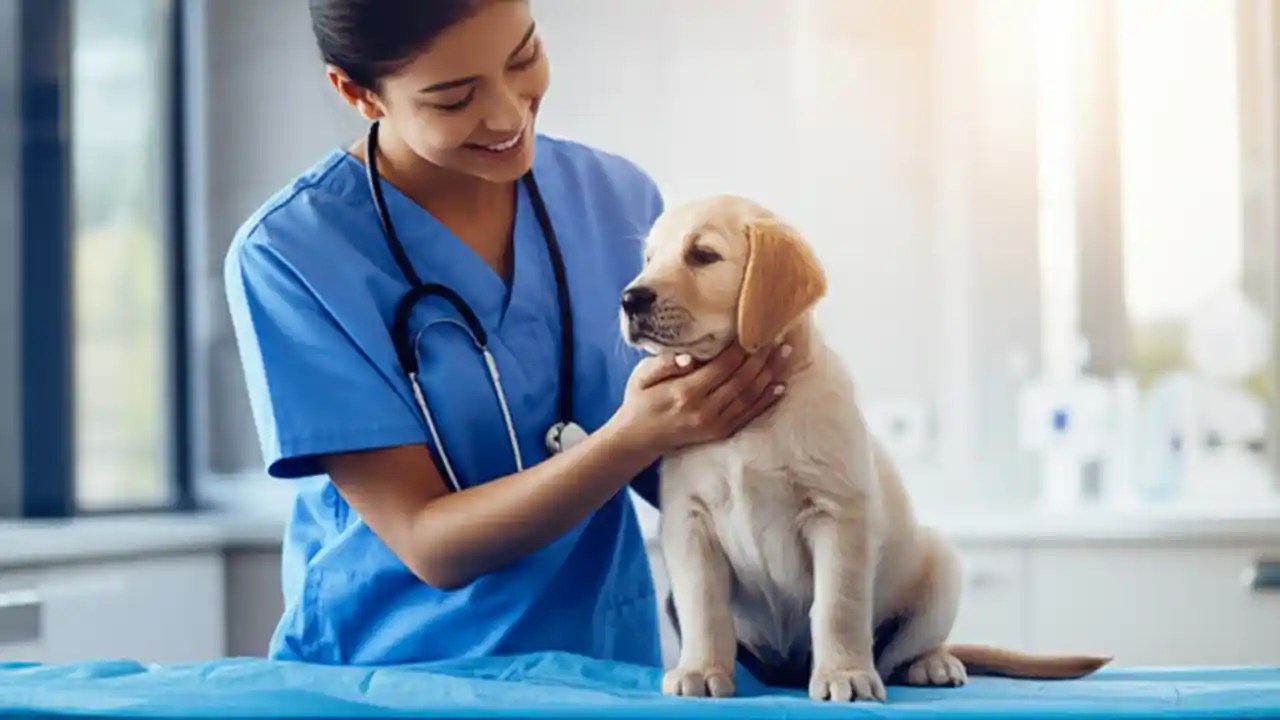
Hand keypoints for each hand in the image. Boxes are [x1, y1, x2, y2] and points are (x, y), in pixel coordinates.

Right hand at [611, 342, 791, 455]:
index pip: (723, 366)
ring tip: (785, 355)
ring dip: (770, 375)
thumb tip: (689, 358)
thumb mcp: (641, 377)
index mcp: (685, 392)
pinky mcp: (720, 433)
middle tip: (780, 338)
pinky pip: (749, 415)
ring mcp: (714, 424)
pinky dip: (766, 401)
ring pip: (750, 397)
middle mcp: (704, 410)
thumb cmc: (640, 401)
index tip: (756, 331)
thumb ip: (663, 364)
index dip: (742, 348)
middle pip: (742, 380)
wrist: (638, 439)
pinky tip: (780, 387)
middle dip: (763, 358)